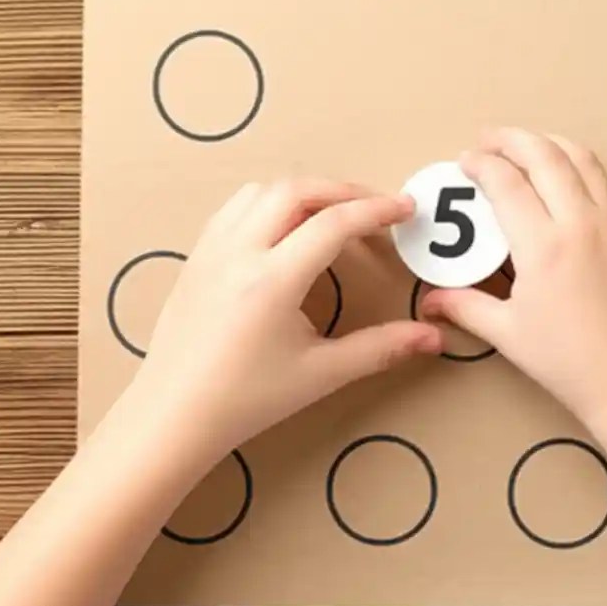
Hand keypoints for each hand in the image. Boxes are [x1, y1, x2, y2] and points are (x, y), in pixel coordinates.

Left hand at [113, 179, 443, 464]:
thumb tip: (433, 337)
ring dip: (303, 191)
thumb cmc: (246, 400)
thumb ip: (379, 349)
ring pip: (260, 191)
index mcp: (272, 281)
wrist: (174, 415)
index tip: (406, 210)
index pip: (333, 223)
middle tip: (376, 207)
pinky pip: (235, 208)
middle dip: (343, 190)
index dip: (376, 210)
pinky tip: (287, 230)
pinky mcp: (196, 257)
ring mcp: (211, 250)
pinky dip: (269, 203)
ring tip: (333, 214)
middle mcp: (239, 253)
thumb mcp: (320, 374)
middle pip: (296, 190)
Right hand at [422, 128, 606, 434]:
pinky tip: (570, 178)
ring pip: (583, 159)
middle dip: (512, 139)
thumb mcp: (509, 334)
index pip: (506, 182)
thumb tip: (430, 302)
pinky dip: (583, 168)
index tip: (465, 161)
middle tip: (489, 139)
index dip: (481, 164)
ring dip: (551, 142)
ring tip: (528, 145)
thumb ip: (466, 308)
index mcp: (544, 245)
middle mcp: (581, 222)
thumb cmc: (570, 363)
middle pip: (545, 154)